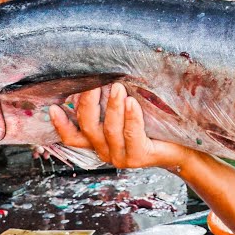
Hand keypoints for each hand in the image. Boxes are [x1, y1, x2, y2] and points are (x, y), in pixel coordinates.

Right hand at [49, 82, 192, 170]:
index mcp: (98, 142)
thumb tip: (101, 76)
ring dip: (112, 106)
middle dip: (89, 103)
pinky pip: (131, 134)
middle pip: (88, 128)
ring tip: (117, 86)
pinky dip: (130, 117)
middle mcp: (106, 151)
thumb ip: (111, 102)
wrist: (181, 147)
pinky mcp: (139, 157)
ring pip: (109, 130)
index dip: (61, 124)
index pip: (73, 137)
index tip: (52, 107)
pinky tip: (132, 102)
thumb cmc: (153, 126)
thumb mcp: (127, 113)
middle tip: (94, 82)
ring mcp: (121, 157)